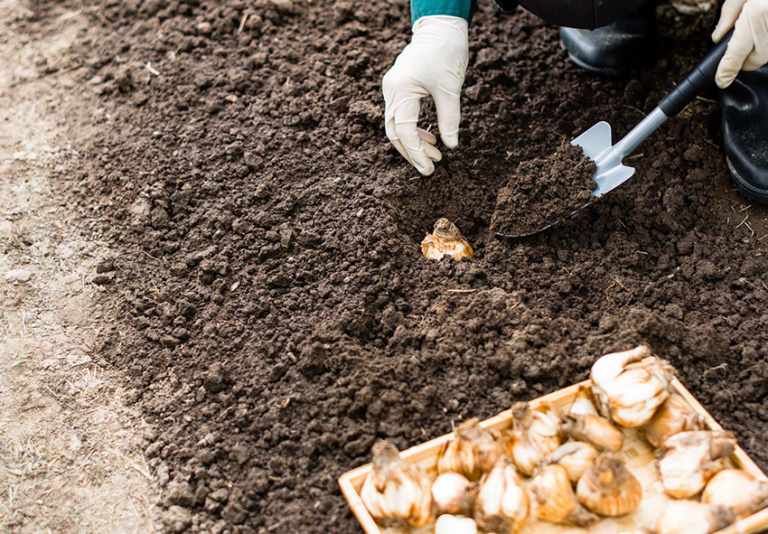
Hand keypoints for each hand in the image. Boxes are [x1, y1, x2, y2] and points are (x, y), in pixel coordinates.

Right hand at [382, 16, 468, 174]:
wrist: (440, 27)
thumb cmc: (446, 52)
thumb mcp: (451, 88)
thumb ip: (449, 119)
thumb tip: (451, 145)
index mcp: (401, 89)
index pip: (404, 130)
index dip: (416, 152)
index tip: (429, 168)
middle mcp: (391, 90)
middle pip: (395, 132)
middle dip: (412, 152)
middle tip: (430, 168)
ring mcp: (392, 88)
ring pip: (397, 125)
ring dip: (415, 142)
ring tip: (437, 154)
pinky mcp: (398, 88)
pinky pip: (401, 115)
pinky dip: (414, 129)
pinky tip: (431, 137)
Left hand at [713, 0, 767, 87]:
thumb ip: (729, 15)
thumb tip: (718, 37)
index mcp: (757, 14)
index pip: (735, 56)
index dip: (725, 71)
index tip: (720, 80)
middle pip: (752, 62)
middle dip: (743, 55)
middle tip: (744, 35)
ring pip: (766, 56)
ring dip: (759, 47)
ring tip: (762, 22)